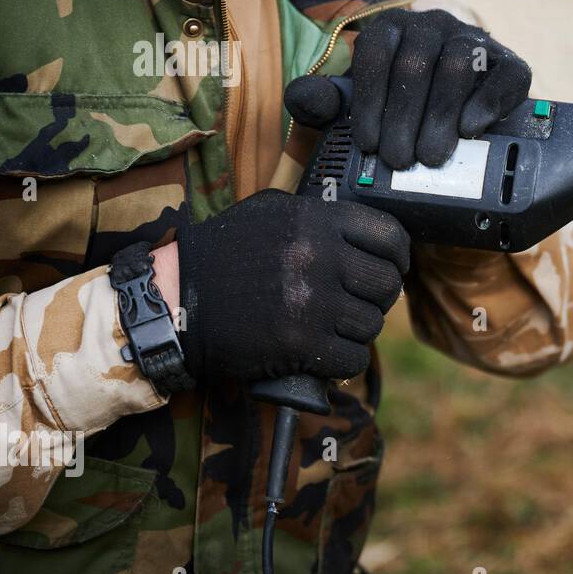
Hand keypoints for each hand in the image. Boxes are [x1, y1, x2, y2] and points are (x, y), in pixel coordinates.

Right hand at [176, 189, 409, 381]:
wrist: (175, 300)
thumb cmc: (222, 255)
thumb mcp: (269, 212)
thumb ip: (318, 217)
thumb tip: (366, 237)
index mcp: (316, 220)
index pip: (390, 237)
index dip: (397, 257)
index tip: (391, 268)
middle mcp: (319, 257)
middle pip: (387, 284)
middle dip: (378, 298)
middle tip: (359, 303)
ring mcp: (312, 302)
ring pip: (372, 324)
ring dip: (359, 331)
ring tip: (335, 327)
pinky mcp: (302, 344)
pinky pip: (353, 357)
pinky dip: (345, 360)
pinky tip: (328, 353)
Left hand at [284, 9, 531, 168]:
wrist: (457, 112)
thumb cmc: (399, 109)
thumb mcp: (358, 104)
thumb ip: (326, 102)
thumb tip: (302, 98)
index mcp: (392, 28)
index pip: (376, 50)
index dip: (371, 99)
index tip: (369, 143)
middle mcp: (432, 25)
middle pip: (416, 63)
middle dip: (404, 117)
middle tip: (399, 160)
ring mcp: (474, 41)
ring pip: (459, 63)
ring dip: (442, 114)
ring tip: (432, 155)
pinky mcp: (510, 62)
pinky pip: (506, 73)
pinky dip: (488, 101)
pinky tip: (471, 129)